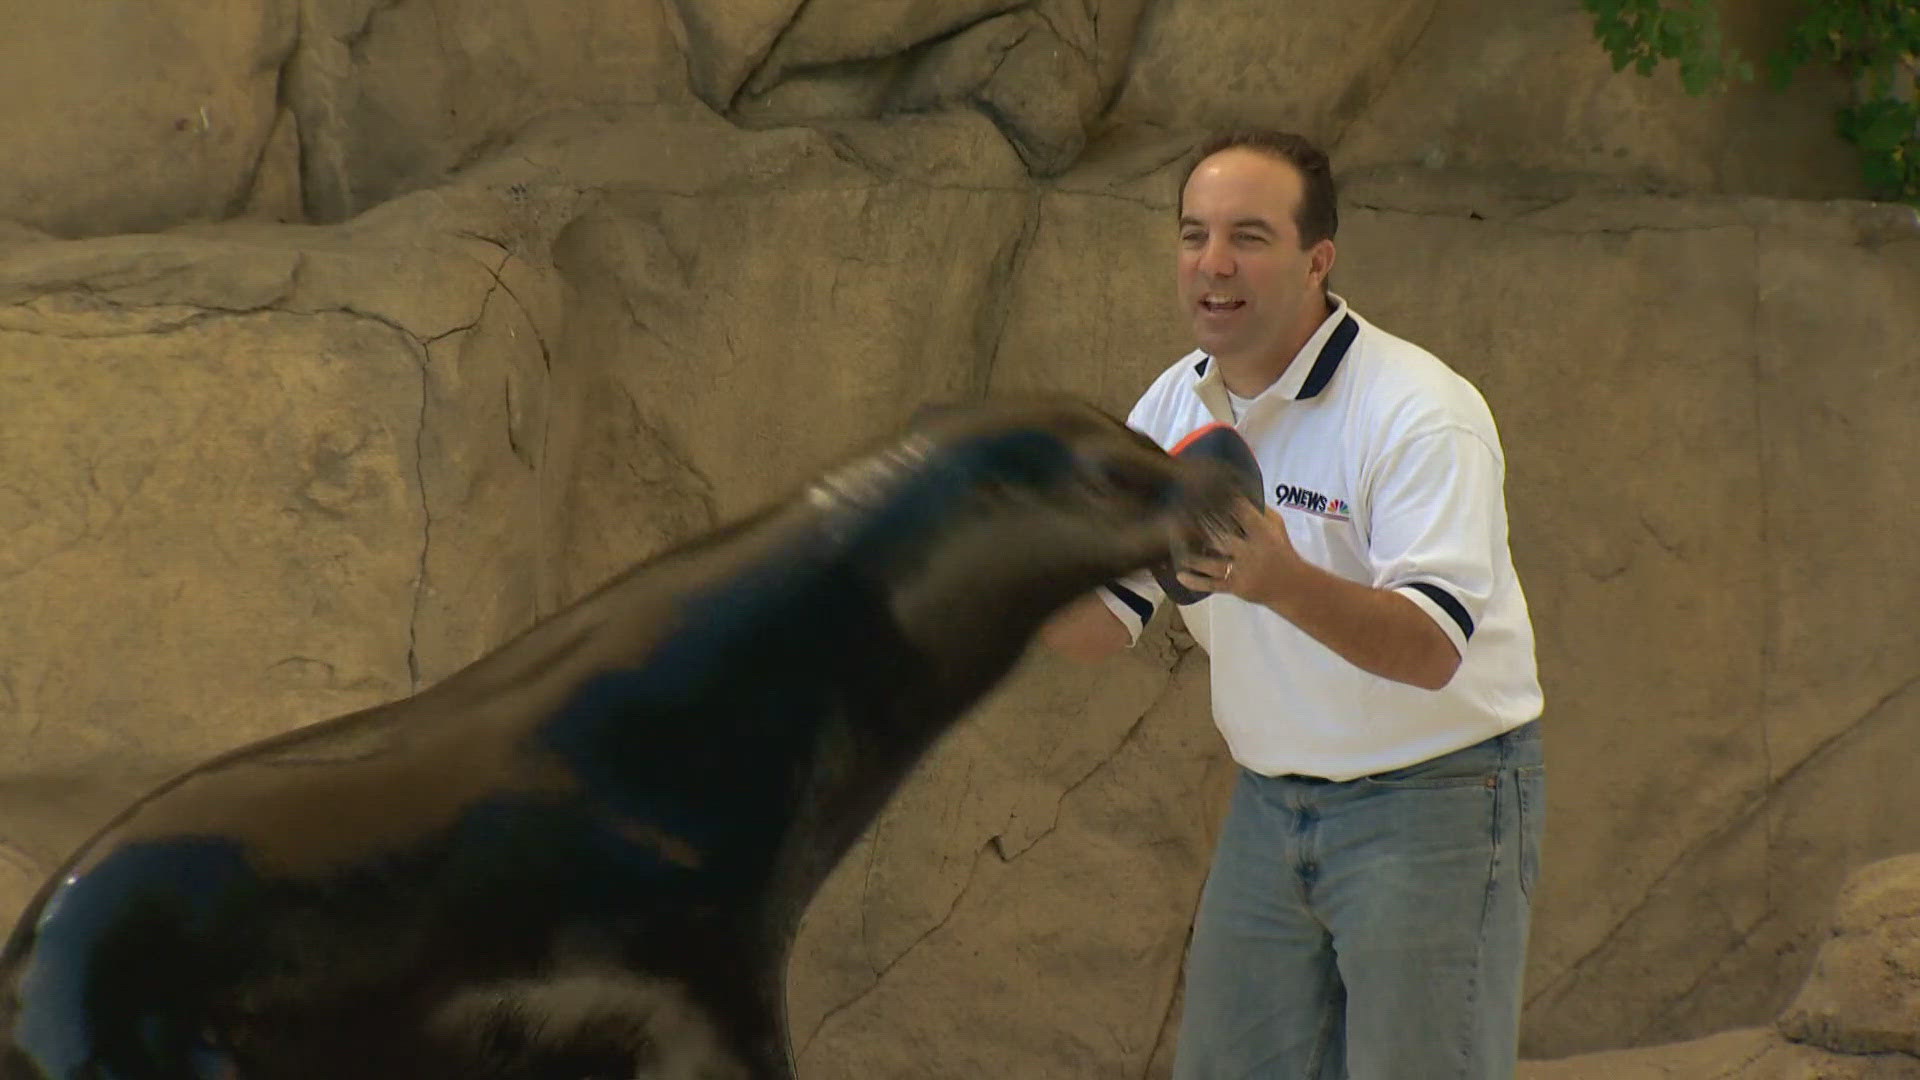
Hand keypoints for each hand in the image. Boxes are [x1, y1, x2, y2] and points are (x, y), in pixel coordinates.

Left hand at [1174, 502, 1300, 606]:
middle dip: (1200, 528)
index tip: (1203, 493)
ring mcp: (1241, 571)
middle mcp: (1250, 551)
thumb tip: (1238, 493)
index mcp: (1262, 533)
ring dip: (1192, 556)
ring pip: (1211, 563)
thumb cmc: (1281, 550)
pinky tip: (1180, 575)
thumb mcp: (1276, 526)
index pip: (1241, 513)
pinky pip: (1212, 585)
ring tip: (1176, 546)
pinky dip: (1195, 581)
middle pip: (1221, 537)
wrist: (1292, 585)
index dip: (1223, 503)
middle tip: (1178, 518)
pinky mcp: (1235, 587)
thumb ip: (1260, 510)